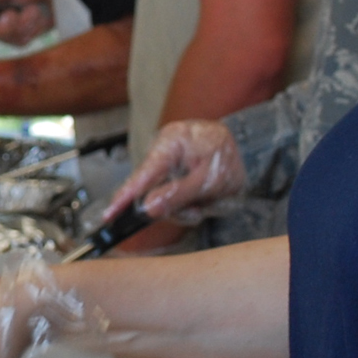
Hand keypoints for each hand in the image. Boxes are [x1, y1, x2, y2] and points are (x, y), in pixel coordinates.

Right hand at [104, 119, 246, 222]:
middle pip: (150, 187)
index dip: (125, 197)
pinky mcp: (170, 167)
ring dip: (179, 205)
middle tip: (195, 210)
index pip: (143, 173)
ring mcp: (166, 157)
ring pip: (159, 192)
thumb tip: (148, 208)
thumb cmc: (229, 159)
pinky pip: (166, 190)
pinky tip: (198, 200)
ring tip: (203, 203)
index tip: (110, 215)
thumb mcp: (210, 181)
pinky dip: (181, 200)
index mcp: (172, 141)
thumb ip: (178, 195)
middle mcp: (164, 146)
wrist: (247, 149)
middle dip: (170, 205)